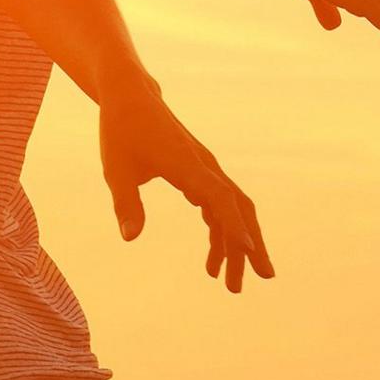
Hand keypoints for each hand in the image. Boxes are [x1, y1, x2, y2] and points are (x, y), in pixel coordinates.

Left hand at [99, 68, 274, 292]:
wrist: (130, 96)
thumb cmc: (121, 131)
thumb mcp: (116, 169)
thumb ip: (126, 204)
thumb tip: (130, 238)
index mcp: (187, 164)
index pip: (220, 198)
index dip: (235, 225)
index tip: (250, 252)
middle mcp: (204, 166)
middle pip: (239, 207)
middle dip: (252, 244)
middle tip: (263, 278)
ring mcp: (205, 169)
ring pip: (232, 209)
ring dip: (236, 244)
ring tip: (230, 283)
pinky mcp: (199, 172)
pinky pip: (218, 205)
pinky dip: (220, 231)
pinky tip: (214, 257)